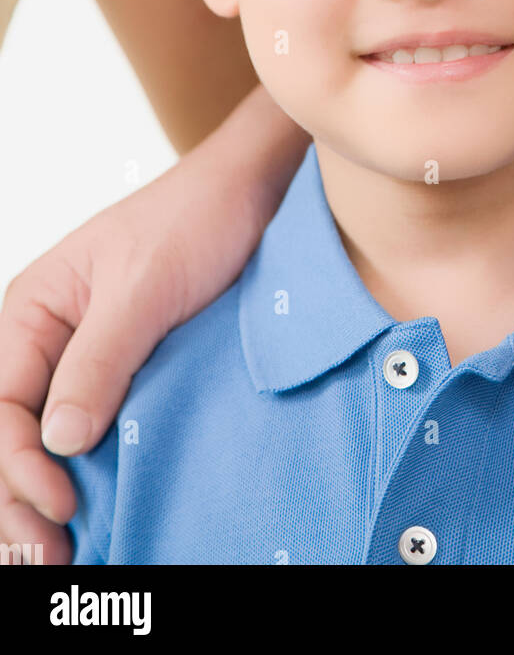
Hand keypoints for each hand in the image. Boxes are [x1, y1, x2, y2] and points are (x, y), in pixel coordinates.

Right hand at [0, 96, 308, 563]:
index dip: (17, 466)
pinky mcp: (125, 370)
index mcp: (34, 308)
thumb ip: (99, 361)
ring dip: (44, 496)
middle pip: (11, 433)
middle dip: (19, 498)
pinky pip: (90, 427)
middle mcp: (48, 336)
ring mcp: (85, 356)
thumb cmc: (196, 220)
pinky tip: (96, 510)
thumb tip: (60, 443)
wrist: (254, 191)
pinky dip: (85, 472)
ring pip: (45, 440)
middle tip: (51, 557)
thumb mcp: (145, 288)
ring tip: (62, 553)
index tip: (61, 506)